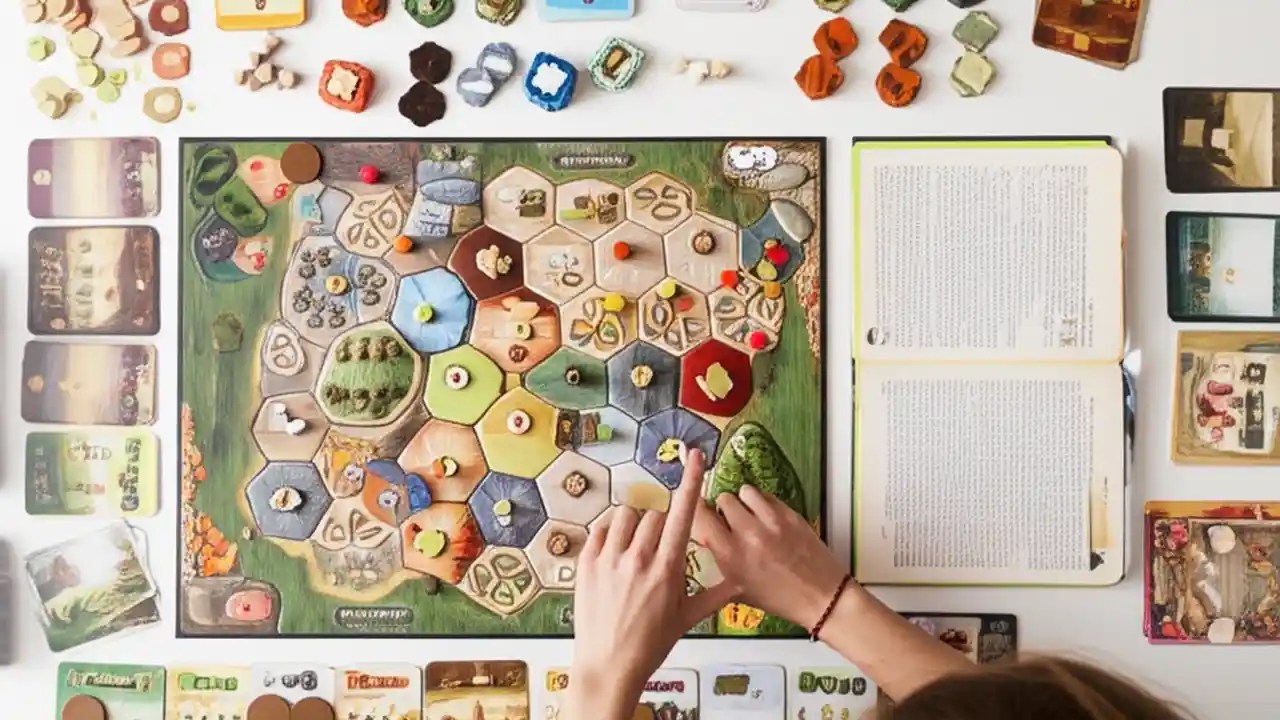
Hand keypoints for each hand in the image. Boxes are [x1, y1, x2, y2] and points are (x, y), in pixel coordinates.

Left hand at [569, 450, 737, 719]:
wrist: (609, 666)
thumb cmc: (650, 644)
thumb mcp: (686, 619)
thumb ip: (715, 595)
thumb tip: (740, 582)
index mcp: (667, 569)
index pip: (683, 514)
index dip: (691, 481)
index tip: (694, 456)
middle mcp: (638, 558)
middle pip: (654, 515)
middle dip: (659, 529)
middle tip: (656, 555)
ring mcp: (610, 559)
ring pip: (627, 517)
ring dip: (634, 528)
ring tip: (634, 554)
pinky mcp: (587, 562)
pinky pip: (602, 529)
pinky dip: (611, 536)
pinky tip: (615, 557)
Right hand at [695, 485, 848, 630]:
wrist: (820, 597)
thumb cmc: (779, 598)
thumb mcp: (737, 588)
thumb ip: (719, 559)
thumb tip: (705, 535)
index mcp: (731, 555)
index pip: (700, 516)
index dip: (698, 512)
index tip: (700, 513)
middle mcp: (748, 534)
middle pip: (723, 499)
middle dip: (723, 509)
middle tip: (730, 521)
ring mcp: (771, 521)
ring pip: (744, 491)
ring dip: (743, 502)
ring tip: (749, 516)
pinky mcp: (790, 514)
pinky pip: (767, 496)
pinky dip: (763, 503)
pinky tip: (767, 518)